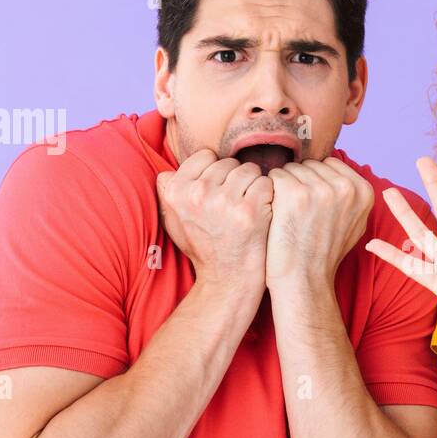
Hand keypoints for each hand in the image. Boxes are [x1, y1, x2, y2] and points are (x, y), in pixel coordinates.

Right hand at [156, 148, 271, 298]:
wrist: (228, 281)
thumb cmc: (205, 248)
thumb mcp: (174, 222)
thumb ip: (168, 194)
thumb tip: (167, 173)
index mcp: (176, 191)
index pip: (206, 156)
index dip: (216, 173)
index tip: (218, 194)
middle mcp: (197, 193)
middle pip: (229, 162)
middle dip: (236, 180)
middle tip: (234, 207)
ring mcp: (224, 201)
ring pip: (249, 170)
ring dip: (254, 187)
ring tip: (247, 210)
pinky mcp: (250, 210)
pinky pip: (266, 183)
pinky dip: (269, 196)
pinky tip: (262, 214)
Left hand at [265, 157, 373, 291]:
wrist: (304, 281)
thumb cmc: (323, 254)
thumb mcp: (353, 224)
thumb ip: (351, 197)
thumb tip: (341, 174)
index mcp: (364, 191)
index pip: (329, 164)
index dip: (316, 184)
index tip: (315, 209)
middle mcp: (345, 187)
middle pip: (310, 165)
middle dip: (301, 183)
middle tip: (301, 216)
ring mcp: (320, 190)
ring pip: (291, 169)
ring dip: (284, 188)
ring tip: (290, 217)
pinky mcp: (294, 194)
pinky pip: (274, 176)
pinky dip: (270, 193)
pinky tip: (277, 214)